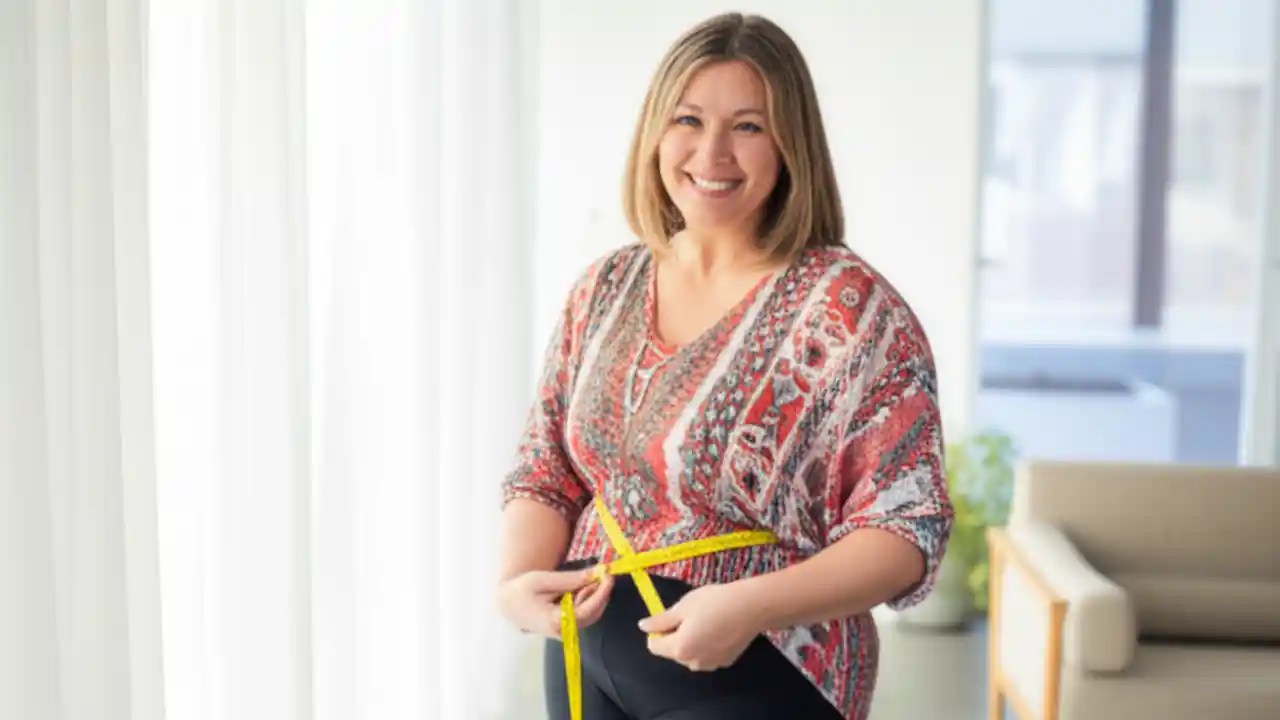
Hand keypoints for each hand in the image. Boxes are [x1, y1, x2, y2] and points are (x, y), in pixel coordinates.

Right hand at [497, 567, 614, 638]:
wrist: (509, 604)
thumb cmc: (522, 590)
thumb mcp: (542, 580)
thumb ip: (569, 580)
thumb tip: (595, 574)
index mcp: (554, 620)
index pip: (586, 610)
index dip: (600, 594)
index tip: (608, 576)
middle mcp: (562, 631)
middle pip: (592, 614)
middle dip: (601, 593)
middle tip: (604, 572)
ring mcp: (565, 632)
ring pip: (590, 615)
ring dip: (595, 595)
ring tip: (589, 577)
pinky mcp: (567, 628)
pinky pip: (584, 614)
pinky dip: (588, 599)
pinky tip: (581, 587)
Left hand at [637, 582, 761, 671]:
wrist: (751, 607)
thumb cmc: (714, 603)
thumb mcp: (683, 607)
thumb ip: (661, 620)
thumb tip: (643, 626)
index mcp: (679, 649)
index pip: (654, 646)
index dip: (658, 630)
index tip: (670, 616)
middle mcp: (692, 663)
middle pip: (672, 651)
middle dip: (675, 635)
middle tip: (691, 615)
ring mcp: (710, 665)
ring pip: (690, 653)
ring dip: (691, 640)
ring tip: (707, 620)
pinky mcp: (725, 662)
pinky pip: (706, 654)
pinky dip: (707, 644)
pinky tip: (719, 628)